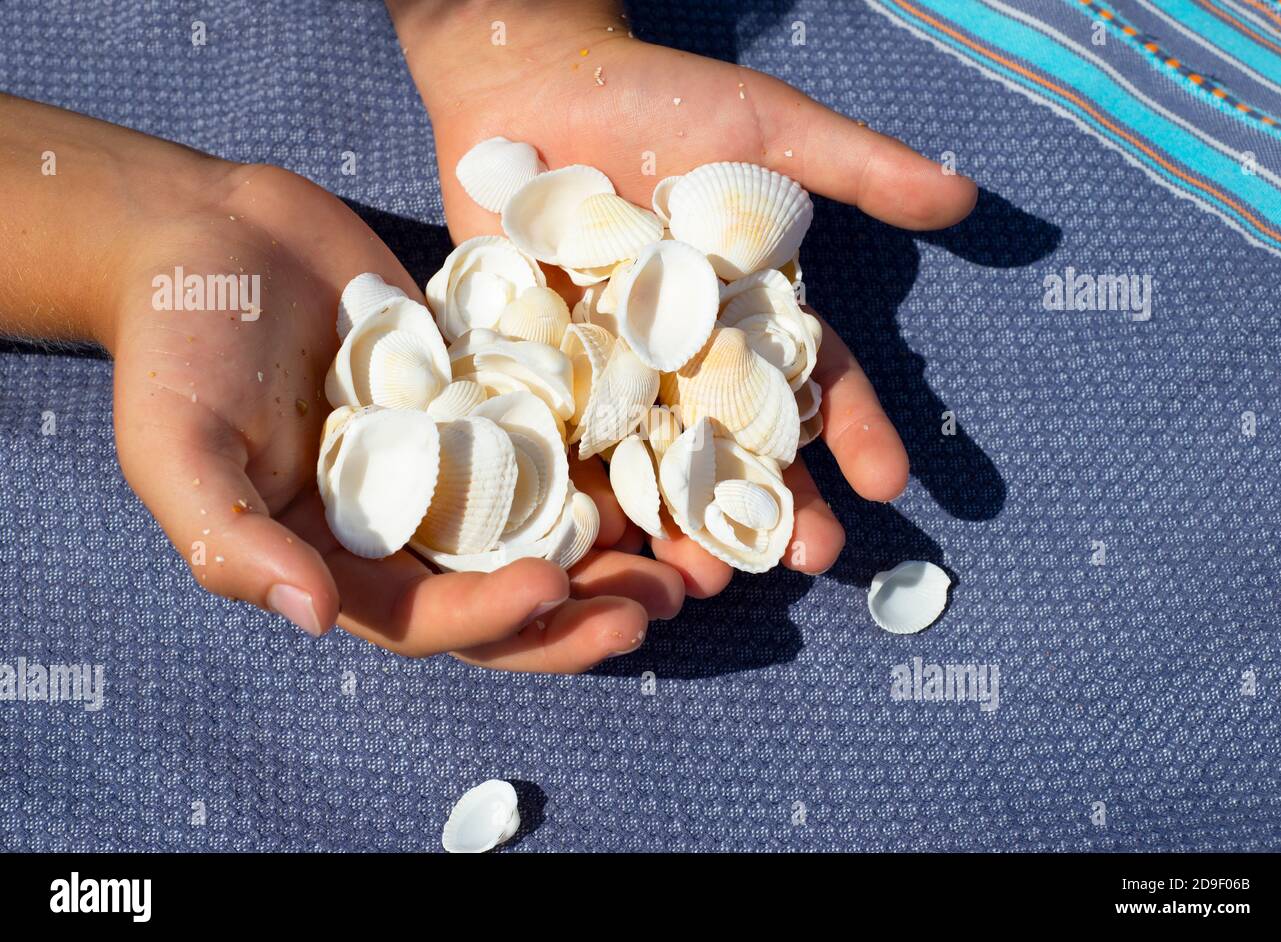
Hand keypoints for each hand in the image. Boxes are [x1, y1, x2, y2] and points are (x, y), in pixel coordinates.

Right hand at [107, 162, 679, 669]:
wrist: (213, 233)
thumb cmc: (176, 344)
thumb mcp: (176, 447)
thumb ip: (231, 540)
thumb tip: (314, 619)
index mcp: (335, 558)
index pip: (420, 618)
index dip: (486, 618)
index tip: (547, 591)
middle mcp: (403, 524)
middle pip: (500, 592)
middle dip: (575, 614)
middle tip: (653, 612)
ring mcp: (450, 462)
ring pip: (543, 528)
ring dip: (610, 556)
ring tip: (680, 567)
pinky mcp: (483, 399)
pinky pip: (552, 441)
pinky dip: (605, 461)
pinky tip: (663, 463)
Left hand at [395, 1, 977, 594]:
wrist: (529, 79)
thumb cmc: (654, 99)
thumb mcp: (766, 126)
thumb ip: (858, 168)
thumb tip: (964, 197)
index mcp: (753, 316)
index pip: (816, 387)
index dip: (856, 434)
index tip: (890, 482)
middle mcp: (691, 359)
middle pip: (742, 448)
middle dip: (778, 506)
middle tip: (807, 556)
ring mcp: (618, 374)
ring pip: (659, 468)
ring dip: (684, 527)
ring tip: (705, 579)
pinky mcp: (545, 376)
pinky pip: (567, 447)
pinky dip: (585, 499)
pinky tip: (604, 549)